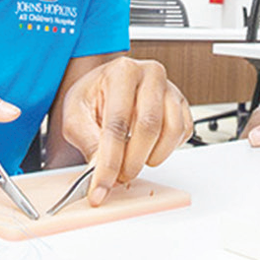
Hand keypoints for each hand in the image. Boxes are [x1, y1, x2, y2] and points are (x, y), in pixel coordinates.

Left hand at [58, 57, 191, 205]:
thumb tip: (99, 171)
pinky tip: (148, 149)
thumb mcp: (76, 115)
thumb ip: (88, 142)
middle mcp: (150, 75)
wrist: (107, 84)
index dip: (109, 161)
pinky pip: (183, 133)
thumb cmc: (92, 96)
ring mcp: (170, 89)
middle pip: (148, 127)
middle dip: (132, 162)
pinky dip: (166, 150)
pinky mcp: (182, 104)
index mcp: (121, 72)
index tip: (101, 187)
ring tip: (132, 161)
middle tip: (118, 178)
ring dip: (151, 157)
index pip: (117, 123)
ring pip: (171, 131)